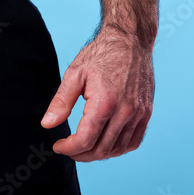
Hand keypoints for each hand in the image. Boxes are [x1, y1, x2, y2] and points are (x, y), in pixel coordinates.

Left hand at [39, 28, 153, 160]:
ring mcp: (139, 113)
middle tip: (68, 149)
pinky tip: (105, 144)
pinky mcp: (146, 112)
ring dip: (99, 154)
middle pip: (102, 149)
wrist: (130, 40)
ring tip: (84, 149)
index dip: (69, 148)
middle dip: (81, 154)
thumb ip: (61, 102)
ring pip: (119, 149)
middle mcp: (125, 112)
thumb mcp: (75, 73)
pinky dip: (119, 149)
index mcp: (105, 103)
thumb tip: (47, 124)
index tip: (58, 146)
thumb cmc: (101, 54)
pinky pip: (134, 141)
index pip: (85, 140)